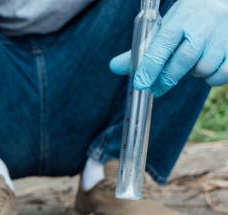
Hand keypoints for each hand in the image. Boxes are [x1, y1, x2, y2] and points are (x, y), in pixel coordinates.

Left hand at [110, 0, 227, 95]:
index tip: (140, 83)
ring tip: (189, 66)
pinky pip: (222, 74)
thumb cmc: (191, 19)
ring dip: (192, 75)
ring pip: (203, 69)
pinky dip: (213, 78)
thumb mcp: (167, 26)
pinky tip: (209, 69)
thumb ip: (143, 49)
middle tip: (155, 89)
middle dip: (166, 78)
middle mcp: (204, 25)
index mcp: (182, 17)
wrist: (225, 4)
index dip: (151, 65)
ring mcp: (223, 37)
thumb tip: (115, 67)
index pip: (163, 42)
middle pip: (184, 59)